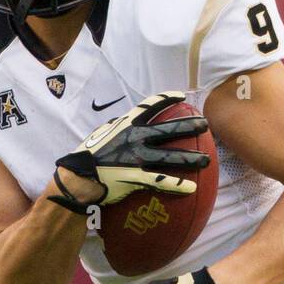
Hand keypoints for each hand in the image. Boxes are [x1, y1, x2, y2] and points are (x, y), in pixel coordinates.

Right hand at [49, 92, 209, 213]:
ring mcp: (136, 158)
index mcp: (125, 125)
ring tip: (207, 160)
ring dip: (190, 158)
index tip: (182, 96)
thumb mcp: (101, 134)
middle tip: (205, 125)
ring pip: (170, 156)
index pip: (149, 106)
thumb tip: (123, 123)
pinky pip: (161, 181)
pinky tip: (192, 187)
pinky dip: (177, 185)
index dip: (167, 99)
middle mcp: (134, 138)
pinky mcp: (135, 178)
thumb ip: (116, 128)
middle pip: (168, 129)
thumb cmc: (87, 156)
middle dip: (189, 125)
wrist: (76, 178)